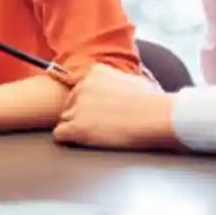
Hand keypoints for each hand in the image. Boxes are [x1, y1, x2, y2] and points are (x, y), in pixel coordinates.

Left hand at [53, 64, 180, 150]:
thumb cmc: (152, 101)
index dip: (87, 101)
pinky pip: (59, 134)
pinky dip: (68, 140)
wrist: (156, 116)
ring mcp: (78, 106)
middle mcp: (82, 86)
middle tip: (99, 124)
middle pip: (70, 103)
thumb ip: (116, 81)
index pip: (77, 86)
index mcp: (94, 72)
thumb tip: (122, 86)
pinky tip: (82, 142)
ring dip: (76, 128)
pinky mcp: (77, 127)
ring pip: (65, 119)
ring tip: (95, 135)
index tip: (97, 109)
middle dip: (81, 114)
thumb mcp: (131, 80)